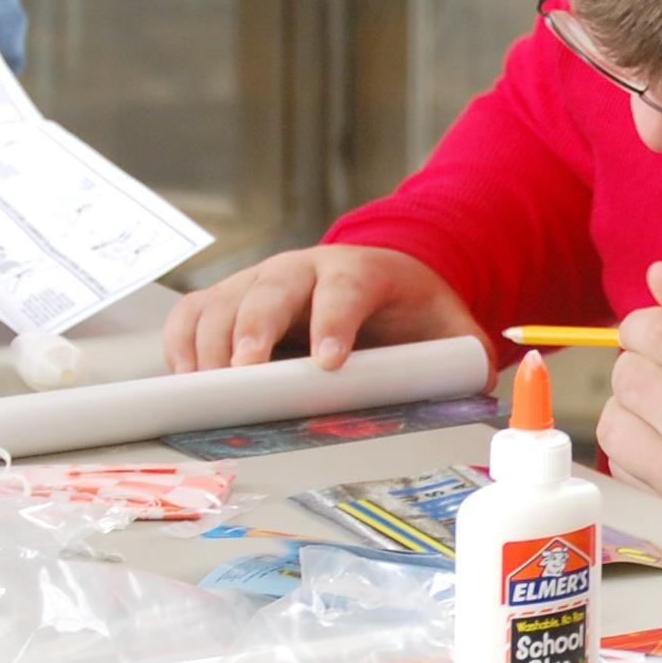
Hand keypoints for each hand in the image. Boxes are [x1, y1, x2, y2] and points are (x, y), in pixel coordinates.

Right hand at [163, 245, 488, 373]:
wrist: (385, 276)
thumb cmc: (411, 312)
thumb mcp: (449, 329)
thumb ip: (465, 358)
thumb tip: (478, 394)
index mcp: (363, 271)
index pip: (345, 290)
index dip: (334, 322)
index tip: (329, 362)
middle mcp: (304, 268)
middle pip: (271, 290)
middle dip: (256, 330)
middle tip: (246, 372)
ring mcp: (261, 281)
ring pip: (225, 301)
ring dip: (211, 344)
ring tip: (207, 387)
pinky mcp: (231, 299)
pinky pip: (193, 314)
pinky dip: (183, 344)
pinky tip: (185, 378)